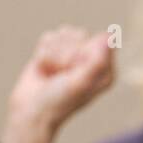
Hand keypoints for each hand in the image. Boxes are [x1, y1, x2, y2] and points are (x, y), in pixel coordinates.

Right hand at [0, 26, 114, 142]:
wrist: (32, 109)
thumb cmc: (60, 101)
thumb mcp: (81, 83)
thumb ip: (96, 61)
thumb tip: (110, 36)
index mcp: (106, 71)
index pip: (100, 41)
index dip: (82, 52)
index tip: (75, 70)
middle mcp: (92, 62)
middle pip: (80, 34)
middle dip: (66, 53)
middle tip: (63, 74)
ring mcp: (73, 56)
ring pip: (63, 33)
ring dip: (53, 54)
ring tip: (53, 73)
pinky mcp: (55, 51)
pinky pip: (48, 37)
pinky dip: (42, 54)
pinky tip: (44, 70)